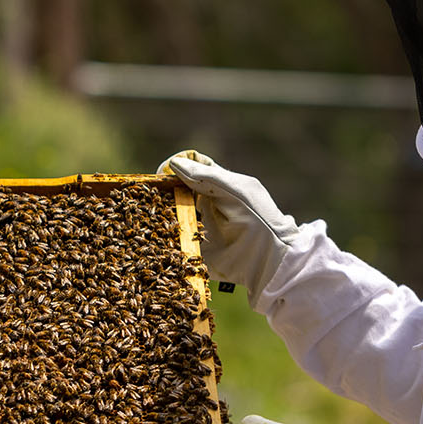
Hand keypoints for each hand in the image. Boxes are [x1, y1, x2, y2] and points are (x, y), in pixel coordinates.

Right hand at [158, 150, 301, 301]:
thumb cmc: (259, 219)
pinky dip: (165, 239)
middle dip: (163, 191)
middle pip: (177, 190)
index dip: (177, 167)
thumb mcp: (236, 190)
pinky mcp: (197, 249)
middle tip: (151, 197)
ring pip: (173, 214)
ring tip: (151, 216)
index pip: (192, 166)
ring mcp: (201, 226)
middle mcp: (207, 202)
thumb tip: (174, 164)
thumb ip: (206, 176)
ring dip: (161, 214)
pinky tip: (159, 237)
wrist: (271, 259)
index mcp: (218, 184)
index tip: (164, 175)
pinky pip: (176, 241)